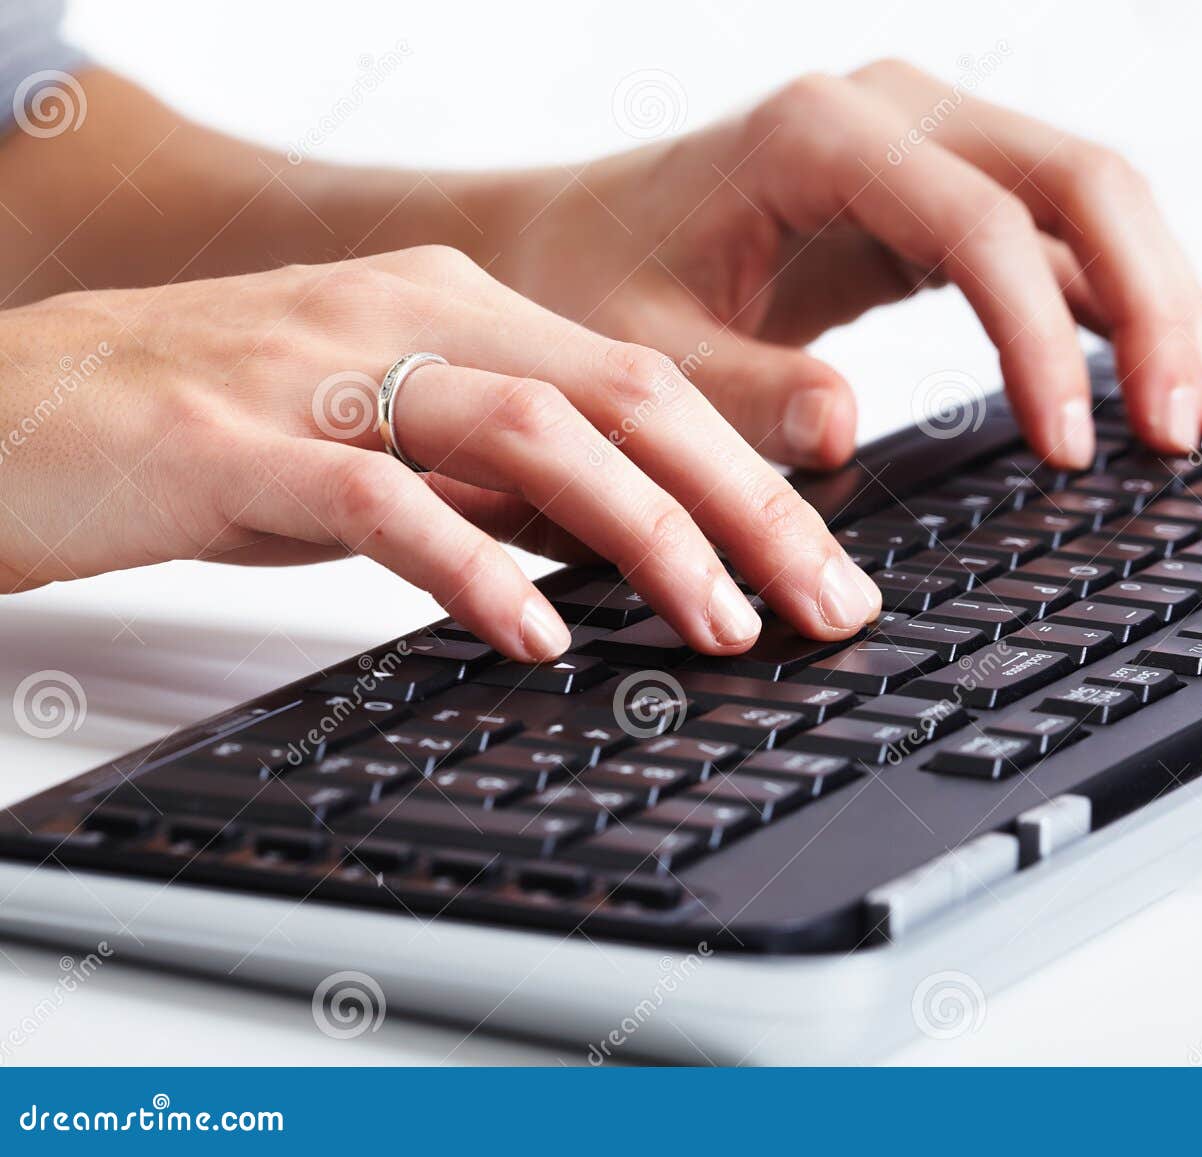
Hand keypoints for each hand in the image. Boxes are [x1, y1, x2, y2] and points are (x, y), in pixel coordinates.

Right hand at [0, 247, 881, 659]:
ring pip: (532, 431)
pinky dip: (473, 566)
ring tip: (719, 622)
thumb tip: (623, 542)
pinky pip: (379, 498)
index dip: (754, 476)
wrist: (2, 404)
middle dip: (747, 508)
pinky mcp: (228, 440)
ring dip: (647, 534)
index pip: (647, 384)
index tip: (825, 565)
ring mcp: (318, 367)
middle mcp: (407, 315)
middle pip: (626, 398)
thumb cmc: (200, 428)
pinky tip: (537, 633)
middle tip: (824, 604)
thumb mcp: (381, 438)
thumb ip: (495, 477)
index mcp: (455, 307)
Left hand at [486, 61, 1201, 469]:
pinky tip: (1187, 365)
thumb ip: (741, 393)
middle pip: (1079, 185)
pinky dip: (1125, 305)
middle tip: (1187, 431)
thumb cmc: (597, 287)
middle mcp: (897, 115)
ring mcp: (932, 146)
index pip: (980, 226)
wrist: (574, 243)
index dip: (1044, 341)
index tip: (1076, 451)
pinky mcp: (944, 197)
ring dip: (1162, 305)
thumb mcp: (647, 356)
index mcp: (821, 137)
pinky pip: (1060, 242)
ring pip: (1093, 205)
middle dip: (1153, 308)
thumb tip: (849, 428)